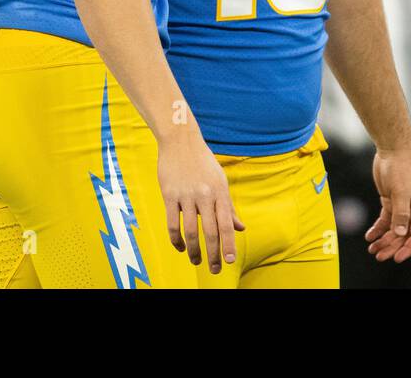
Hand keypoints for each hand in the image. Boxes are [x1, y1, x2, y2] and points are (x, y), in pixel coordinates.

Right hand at [157, 127, 243, 273]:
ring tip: (197, 261)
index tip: (230, 260)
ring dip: (194, 250)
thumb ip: (229, 207)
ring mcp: (186, 195)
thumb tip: (241, 228)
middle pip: (210, 231)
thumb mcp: (220, 181)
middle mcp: (205, 195)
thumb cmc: (203, 162)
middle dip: (213, 254)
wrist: (180, 140)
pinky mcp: (169, 195)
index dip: (229, 244)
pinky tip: (180, 247)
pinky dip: (176, 239)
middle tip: (215, 269)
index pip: (226, 224)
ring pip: (190, 231)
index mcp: (220, 192)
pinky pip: (172, 223)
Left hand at [365, 148, 410, 262]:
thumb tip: (400, 234)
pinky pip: (385, 220)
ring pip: (393, 230)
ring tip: (372, 249)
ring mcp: (401, 207)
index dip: (408, 248)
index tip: (397, 258)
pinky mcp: (390, 202)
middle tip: (378, 256)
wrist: (392, 151)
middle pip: (403, 235)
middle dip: (391, 247)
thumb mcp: (400, 191)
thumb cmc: (400, 169)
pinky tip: (369, 236)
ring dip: (383, 240)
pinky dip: (377, 229)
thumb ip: (400, 213)